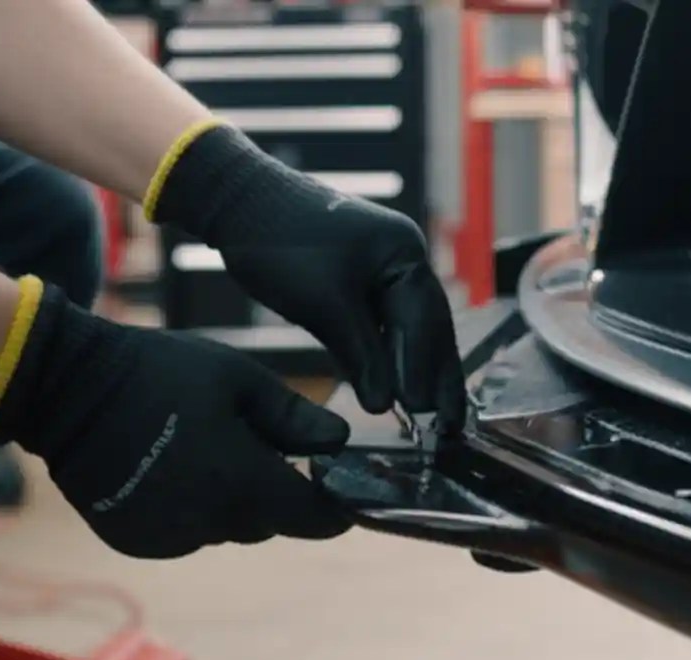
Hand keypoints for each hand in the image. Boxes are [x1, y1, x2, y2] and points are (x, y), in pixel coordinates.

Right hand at [0, 281, 352, 557]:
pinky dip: (191, 510)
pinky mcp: (137, 541)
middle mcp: (208, 522)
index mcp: (241, 481)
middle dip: (275, 492)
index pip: (314, 519)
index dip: (335, 510)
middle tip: (258, 446)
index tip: (342, 494)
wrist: (68, 389)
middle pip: (268, 522)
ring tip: (203, 449)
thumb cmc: (160, 373)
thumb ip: (293, 415)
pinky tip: (170, 469)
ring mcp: (169, 537)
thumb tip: (339, 441)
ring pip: (226, 529)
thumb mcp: (238, 378)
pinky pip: (186, 533)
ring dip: (230, 501)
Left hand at [154, 124, 465, 431]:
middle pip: (427, 327)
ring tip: (431, 416)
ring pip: (405, 332)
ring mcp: (381, 273)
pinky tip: (394, 391)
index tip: (425, 411)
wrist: (240, 204)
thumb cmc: (284, 243)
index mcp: (404, 253)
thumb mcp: (325, 302)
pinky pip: (380, 329)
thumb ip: (361, 353)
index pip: (423, 320)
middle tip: (449, 423)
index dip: (424, 368)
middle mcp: (402, 261)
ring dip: (415, 372)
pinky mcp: (355, 286)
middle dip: (437, 376)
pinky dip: (386, 360)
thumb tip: (385, 404)